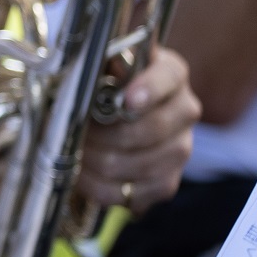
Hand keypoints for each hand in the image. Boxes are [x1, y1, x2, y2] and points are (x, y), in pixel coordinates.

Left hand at [78, 46, 197, 214]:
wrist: (101, 120)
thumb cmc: (96, 87)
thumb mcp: (97, 66)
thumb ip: (100, 64)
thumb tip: (90, 69)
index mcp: (169, 73)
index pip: (168, 77)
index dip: (148, 89)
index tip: (126, 101)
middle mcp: (184, 109)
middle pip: (153, 128)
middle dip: (106, 134)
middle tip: (75, 131)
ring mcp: (180, 148)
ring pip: (141, 163)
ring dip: (98, 161)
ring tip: (72, 152)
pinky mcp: (167, 180)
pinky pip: (135, 192)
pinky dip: (101, 187)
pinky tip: (82, 175)